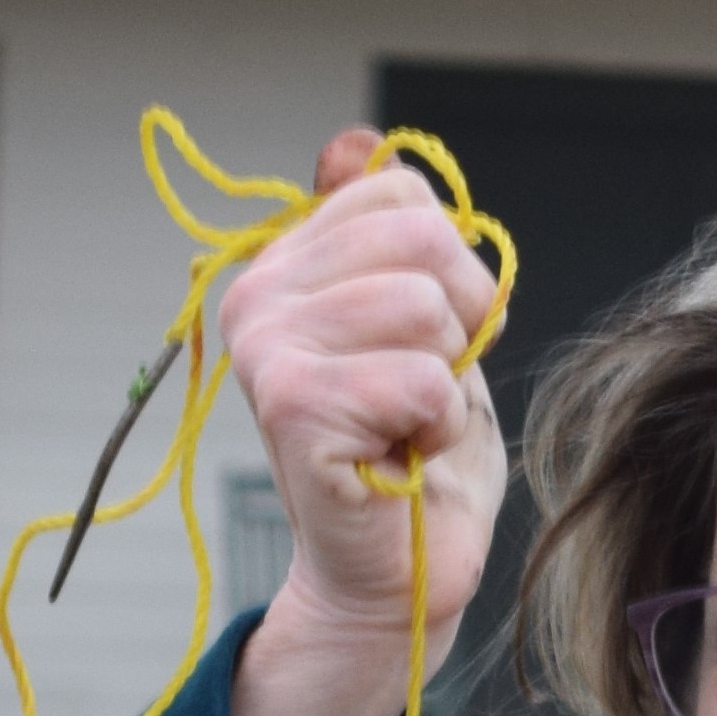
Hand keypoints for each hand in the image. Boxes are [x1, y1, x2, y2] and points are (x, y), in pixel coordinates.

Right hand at [223, 131, 510, 715]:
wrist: (396, 572)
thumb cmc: (413, 455)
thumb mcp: (424, 324)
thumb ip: (391, 234)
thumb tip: (351, 143)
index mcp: (287, 261)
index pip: (402, 193)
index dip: (449, 270)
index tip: (424, 344)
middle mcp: (258, 294)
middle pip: (422, 239)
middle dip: (458, 322)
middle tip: (422, 393)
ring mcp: (267, 350)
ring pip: (426, 307)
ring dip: (446, 383)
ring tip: (406, 430)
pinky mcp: (294, 409)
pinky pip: (421, 380)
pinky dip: (436, 430)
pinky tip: (401, 461)